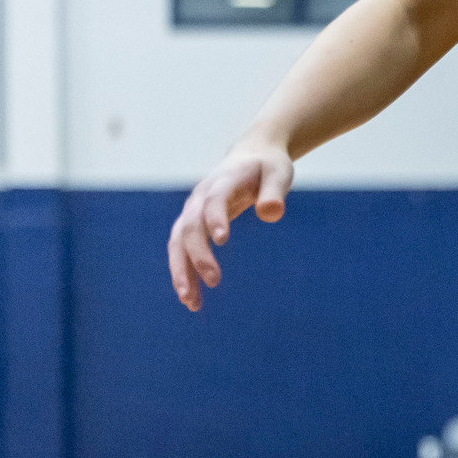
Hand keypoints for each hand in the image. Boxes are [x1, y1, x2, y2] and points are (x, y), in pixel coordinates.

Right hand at [168, 141, 294, 311]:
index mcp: (222, 182)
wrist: (250, 156)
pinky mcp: (193, 224)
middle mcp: (200, 198)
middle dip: (198, 254)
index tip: (222, 240)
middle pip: (191, 227)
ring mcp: (192, 212)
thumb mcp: (279, 173)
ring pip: (178, 243)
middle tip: (214, 280)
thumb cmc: (268, 166)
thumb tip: (271, 214)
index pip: (214, 201)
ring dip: (181, 271)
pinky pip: (182, 251)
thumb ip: (275, 191)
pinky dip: (184, 273)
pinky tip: (192, 299)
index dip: (215, 218)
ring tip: (191, 302)